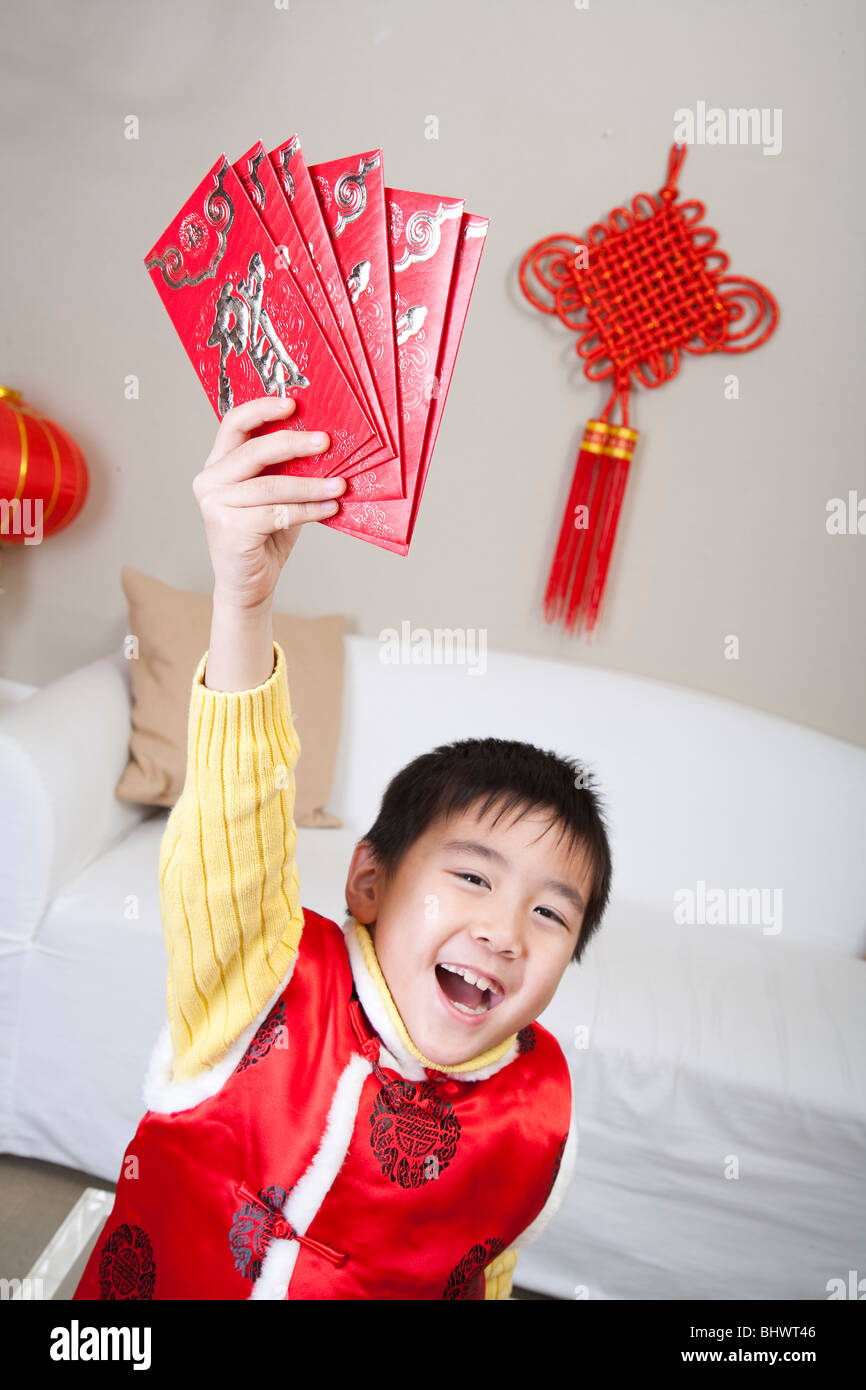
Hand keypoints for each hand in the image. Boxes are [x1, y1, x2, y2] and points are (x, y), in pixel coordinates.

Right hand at [192, 395, 346, 612]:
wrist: (248, 585)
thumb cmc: (264, 536)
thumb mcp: (275, 495)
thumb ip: (286, 469)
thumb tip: (323, 443)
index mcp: (219, 465)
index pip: (234, 424)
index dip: (262, 409)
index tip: (293, 404)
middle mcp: (210, 480)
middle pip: (253, 451)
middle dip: (293, 443)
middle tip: (325, 442)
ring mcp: (215, 505)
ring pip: (270, 485)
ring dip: (311, 484)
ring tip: (339, 485)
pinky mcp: (228, 529)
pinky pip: (277, 512)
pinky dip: (308, 510)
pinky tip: (329, 507)